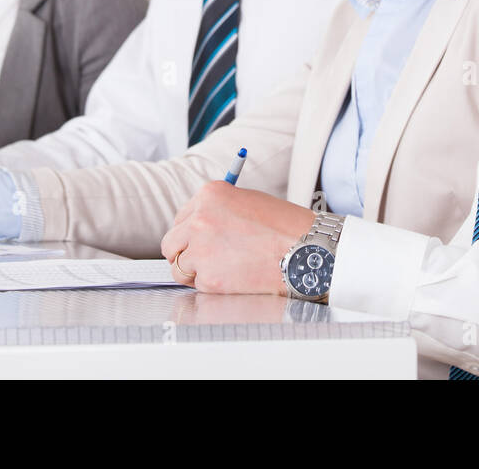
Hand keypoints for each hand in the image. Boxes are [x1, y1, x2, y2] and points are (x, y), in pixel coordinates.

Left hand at [160, 182, 314, 293]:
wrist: (306, 251)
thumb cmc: (286, 226)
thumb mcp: (249, 201)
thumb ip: (219, 210)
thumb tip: (199, 226)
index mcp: (210, 194)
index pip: (182, 216)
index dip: (191, 232)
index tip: (201, 240)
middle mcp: (199, 218)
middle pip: (171, 242)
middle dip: (185, 252)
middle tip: (204, 259)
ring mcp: (201, 249)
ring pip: (179, 266)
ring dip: (196, 270)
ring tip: (224, 269)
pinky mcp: (208, 277)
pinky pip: (198, 284)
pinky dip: (212, 285)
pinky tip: (235, 277)